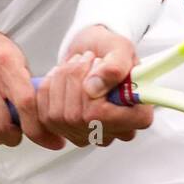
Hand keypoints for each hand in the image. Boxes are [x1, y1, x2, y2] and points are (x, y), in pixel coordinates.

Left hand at [36, 26, 153, 147]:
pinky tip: (61, 76)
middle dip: (76, 79)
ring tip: (77, 64)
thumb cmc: (111, 51)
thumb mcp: (121, 48)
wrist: (94, 50)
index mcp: (138, 115)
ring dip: (62, 81)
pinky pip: (45, 115)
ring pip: (60, 116)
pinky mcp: (66, 132)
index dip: (94, 94)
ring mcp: (90, 135)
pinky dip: (49, 89)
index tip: (97, 66)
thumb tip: (93, 87)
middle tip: (88, 58)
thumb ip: (115, 66)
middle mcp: (115, 132)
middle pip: (79, 117)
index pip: (106, 117)